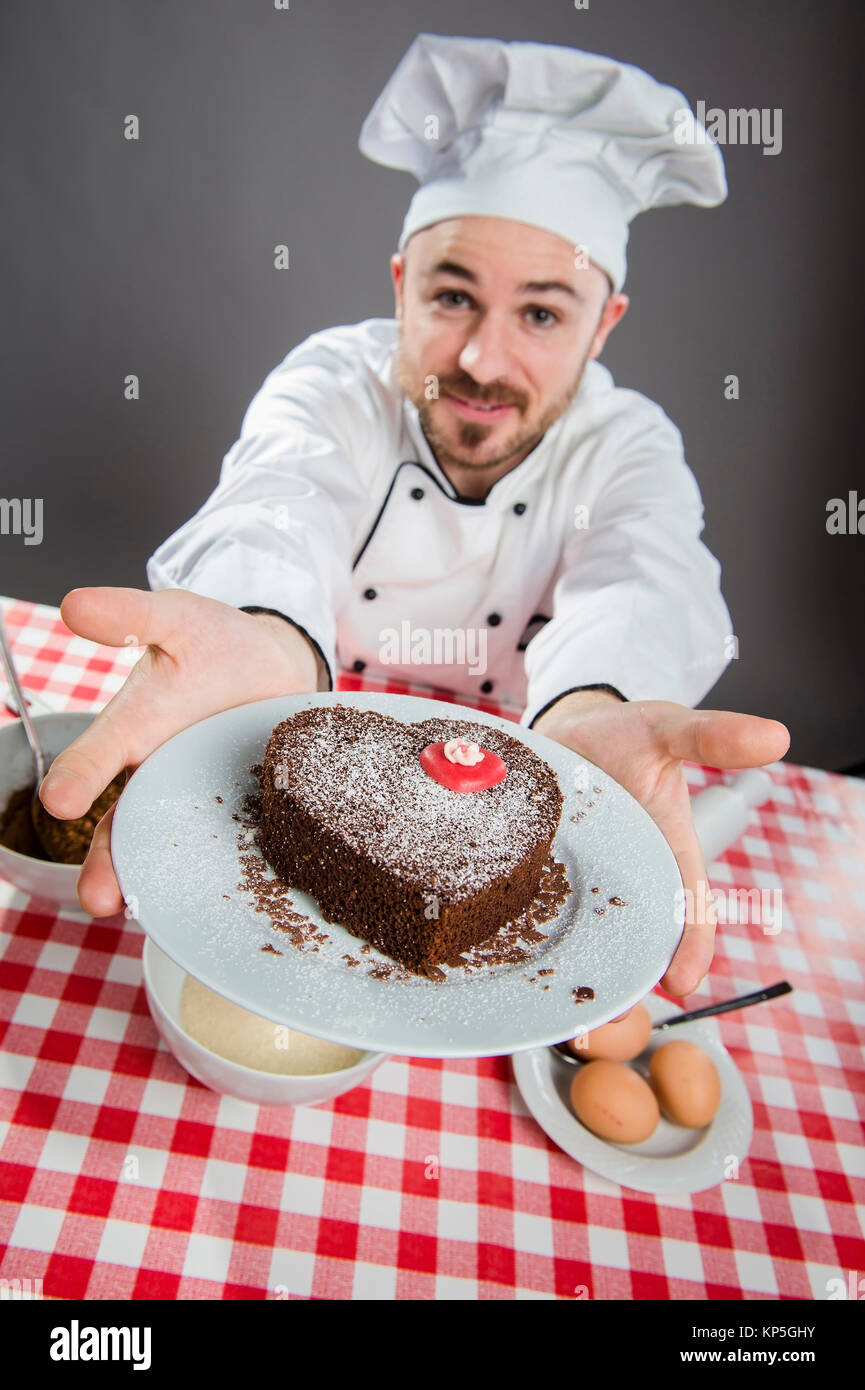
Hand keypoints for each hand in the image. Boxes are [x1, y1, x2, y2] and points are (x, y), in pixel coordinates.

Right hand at [40, 587, 322, 917]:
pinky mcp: (242, 811)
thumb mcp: (176, 618)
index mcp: (136, 726)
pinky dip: (227, 869)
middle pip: (125, 822)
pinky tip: (230, 897)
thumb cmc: (213, 644)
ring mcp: (198, 796)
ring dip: (156, 879)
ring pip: (171, 844)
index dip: (81, 776)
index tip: (60, 801)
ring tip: (141, 912)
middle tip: (98, 897)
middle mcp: (158, 772)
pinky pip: (231, 843)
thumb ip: (131, 614)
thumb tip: (72, 603)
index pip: (100, 753)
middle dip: (109, 860)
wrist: (272, 665)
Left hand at [532, 691, 790, 996]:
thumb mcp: (668, 727)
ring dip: (567, 965)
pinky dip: (516, 929)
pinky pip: (525, 906)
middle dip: (620, 976)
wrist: (570, 723)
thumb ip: (713, 735)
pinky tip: (497, 953)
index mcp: (665, 848)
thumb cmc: (628, 732)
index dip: (689, 945)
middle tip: (603, 1017)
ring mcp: (576, 876)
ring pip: (576, 931)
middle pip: (628, 935)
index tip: (682, 982)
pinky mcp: (533, 871)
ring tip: (551, 1006)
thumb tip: (775, 735)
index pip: (684, 904)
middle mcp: (623, 871)